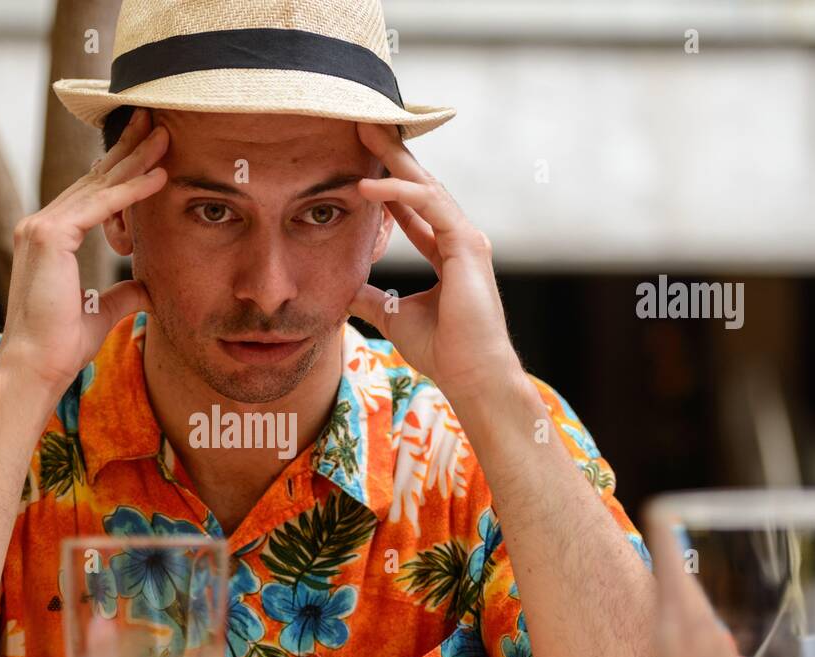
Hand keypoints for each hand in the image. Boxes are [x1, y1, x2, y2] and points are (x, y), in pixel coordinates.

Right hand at [0, 107, 168, 390]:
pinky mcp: (50, 236)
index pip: (90, 197)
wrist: (37, 367)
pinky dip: (131, 192)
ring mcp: (40, 227)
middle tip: (156, 122)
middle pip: (93, 180)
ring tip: (165, 137)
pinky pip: (100, 206)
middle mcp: (39, 226)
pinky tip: (158, 177)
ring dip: (135, 160)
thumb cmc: (61, 346)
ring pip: (98, 187)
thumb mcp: (99, 312)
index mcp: (47, 240)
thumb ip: (121, 294)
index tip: (149, 153)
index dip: (121, 174)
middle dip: (127, 151)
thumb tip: (146, 288)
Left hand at [348, 123, 522, 406]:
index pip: (414, 205)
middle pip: (421, 184)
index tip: (361, 158)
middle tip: (363, 122)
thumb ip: (371, 297)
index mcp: (446, 251)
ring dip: (394, 158)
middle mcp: (460, 238)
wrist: (470, 376)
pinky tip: (367, 184)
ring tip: (363, 133)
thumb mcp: (393, 315)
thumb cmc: (442, 351)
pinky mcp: (468, 245)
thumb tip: (343, 289)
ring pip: (427, 186)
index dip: (388, 181)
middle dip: (392, 153)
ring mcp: (467, 239)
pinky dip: (398, 193)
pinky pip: (430, 207)